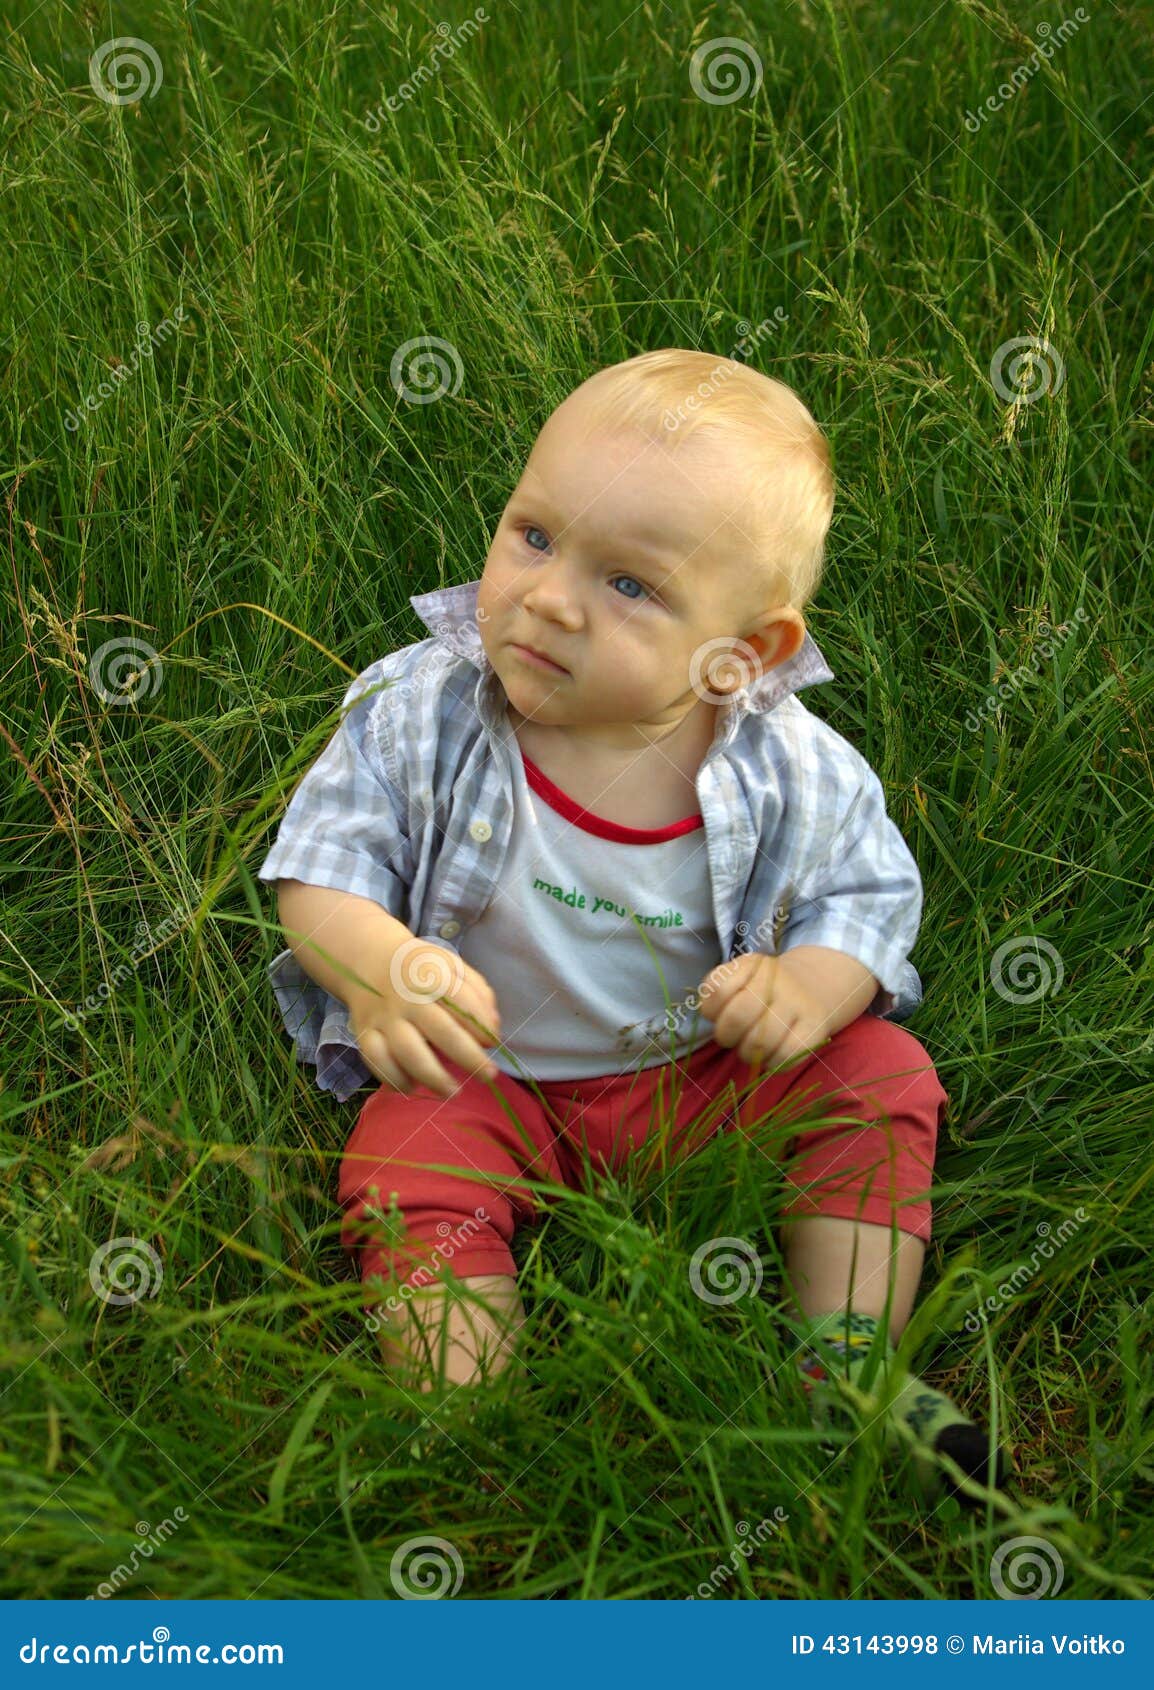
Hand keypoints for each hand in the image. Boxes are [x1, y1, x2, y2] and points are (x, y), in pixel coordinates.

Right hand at [347, 941, 502, 1100]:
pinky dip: (393, 1079)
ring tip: (453, 1091)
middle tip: (488, 1075)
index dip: (481, 1024)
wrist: (368, 961)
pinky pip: (376, 1061)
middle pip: (441, 1030)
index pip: (461, 1000)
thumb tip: (492, 1030)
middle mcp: (407, 997)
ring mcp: (384, 1017)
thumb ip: (478, 993)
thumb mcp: (452, 966)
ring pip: (407, 1051)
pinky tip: (412, 1087)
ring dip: (433, 1077)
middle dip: (468, 1057)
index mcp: (432, 974)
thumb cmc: (420, 969)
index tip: (493, 1042)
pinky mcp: (364, 1032)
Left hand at [696, 951, 830, 1069]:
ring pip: (760, 1041)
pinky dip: (771, 1063)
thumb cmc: (767, 988)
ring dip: (747, 1053)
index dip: (711, 1011)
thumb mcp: (742, 976)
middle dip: (726, 1035)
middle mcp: (776, 980)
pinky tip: (771, 1056)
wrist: (817, 984)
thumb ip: (720, 991)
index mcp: (752, 965)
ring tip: (750, 1048)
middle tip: (731, 1038)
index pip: (717, 989)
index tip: (719, 1015)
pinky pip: (785, 1055)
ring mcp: (798, 1002)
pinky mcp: (815, 1026)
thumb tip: (711, 1015)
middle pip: (737, 1016)